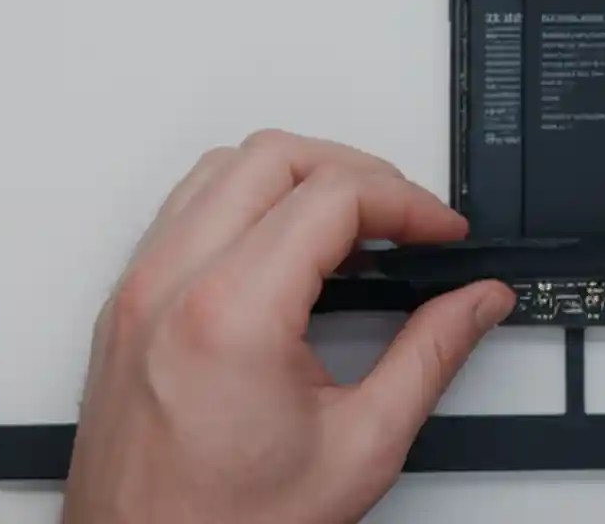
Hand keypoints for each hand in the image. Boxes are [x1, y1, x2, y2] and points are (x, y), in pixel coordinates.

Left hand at [63, 130, 515, 523]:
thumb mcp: (360, 447)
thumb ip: (431, 357)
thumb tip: (476, 302)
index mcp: (231, 315)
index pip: (332, 196)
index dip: (406, 202)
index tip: (440, 232)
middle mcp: (171, 285)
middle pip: (275, 156)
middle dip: (357, 172)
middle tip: (406, 219)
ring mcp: (139, 288)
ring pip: (223, 167)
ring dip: (299, 176)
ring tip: (354, 224)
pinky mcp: (128, 302)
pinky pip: (188, 206)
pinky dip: (248, 200)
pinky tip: (289, 245)